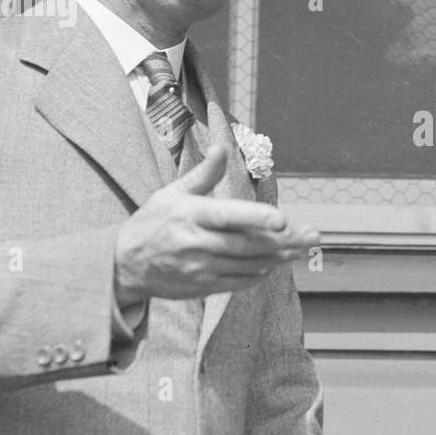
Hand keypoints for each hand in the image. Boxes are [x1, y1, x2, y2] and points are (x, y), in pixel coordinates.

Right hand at [113, 144, 318, 304]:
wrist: (123, 265)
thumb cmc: (151, 223)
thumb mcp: (171, 193)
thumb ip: (203, 174)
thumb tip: (222, 147)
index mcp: (191, 215)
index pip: (229, 216)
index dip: (257, 218)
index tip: (283, 219)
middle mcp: (197, 243)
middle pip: (248, 244)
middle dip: (284, 241)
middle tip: (312, 236)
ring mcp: (200, 269)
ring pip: (249, 265)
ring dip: (279, 258)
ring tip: (302, 249)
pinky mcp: (203, 287)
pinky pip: (239, 282)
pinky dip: (260, 273)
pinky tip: (275, 264)